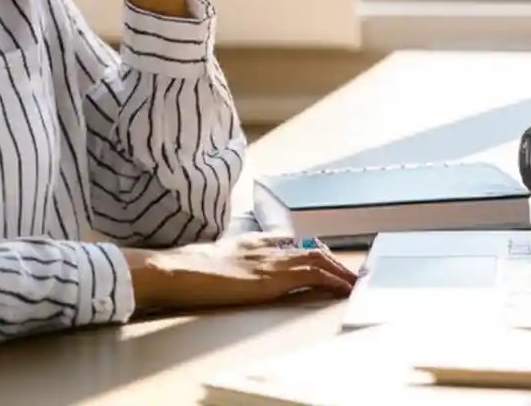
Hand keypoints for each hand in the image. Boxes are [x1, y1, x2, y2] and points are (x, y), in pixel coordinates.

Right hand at [122, 234, 357, 313]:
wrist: (177, 270)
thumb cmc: (184, 269)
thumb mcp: (211, 259)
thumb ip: (227, 260)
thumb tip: (229, 271)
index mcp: (249, 241)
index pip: (287, 241)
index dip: (308, 249)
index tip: (321, 255)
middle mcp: (264, 246)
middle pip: (308, 248)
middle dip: (330, 259)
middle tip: (348, 271)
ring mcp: (270, 261)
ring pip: (317, 259)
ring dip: (338, 270)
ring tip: (354, 282)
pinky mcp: (272, 278)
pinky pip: (313, 275)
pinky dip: (333, 280)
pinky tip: (343, 288)